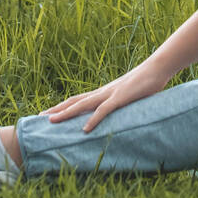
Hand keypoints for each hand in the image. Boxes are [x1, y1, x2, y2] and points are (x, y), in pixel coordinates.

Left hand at [38, 61, 172, 132]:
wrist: (157, 68)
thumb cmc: (146, 82)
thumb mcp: (129, 96)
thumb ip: (121, 105)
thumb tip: (117, 115)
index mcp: (103, 92)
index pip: (78, 99)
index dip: (63, 106)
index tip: (48, 114)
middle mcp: (102, 92)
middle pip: (74, 101)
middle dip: (56, 110)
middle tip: (39, 118)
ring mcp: (110, 94)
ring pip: (83, 104)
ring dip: (66, 113)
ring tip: (51, 121)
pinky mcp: (120, 98)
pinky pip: (103, 110)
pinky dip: (93, 120)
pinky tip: (84, 129)